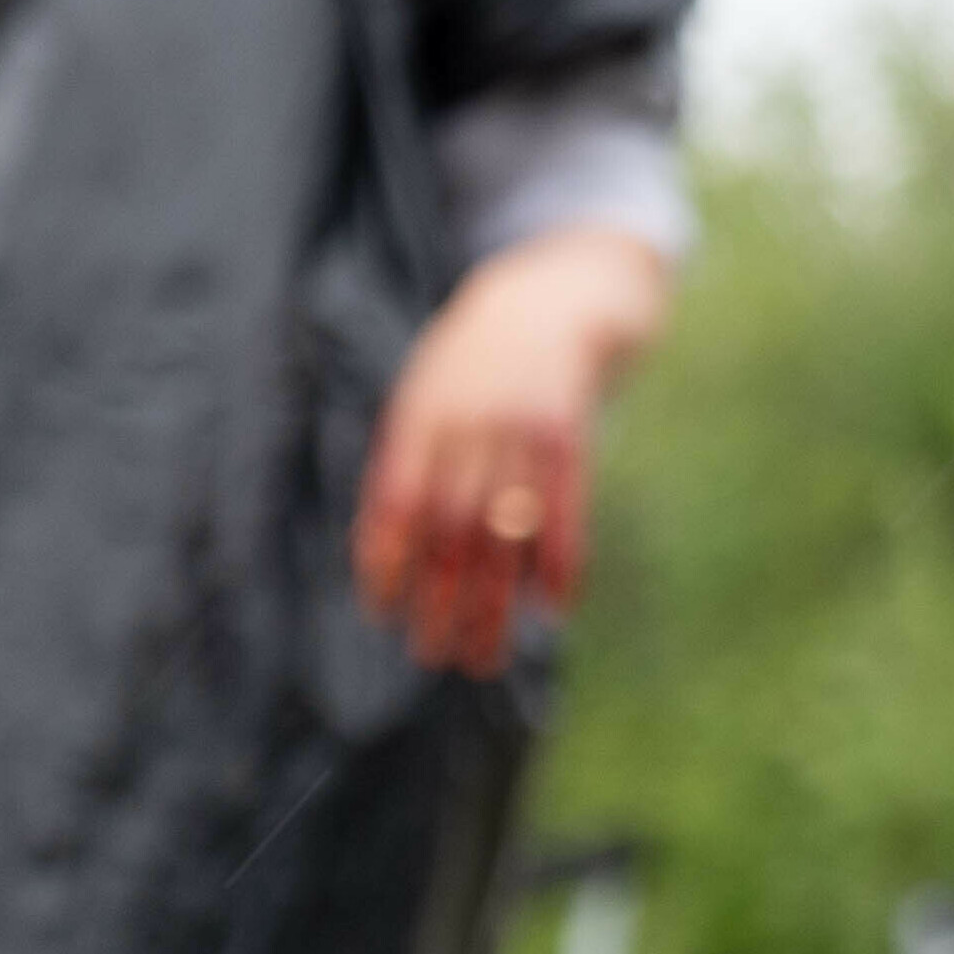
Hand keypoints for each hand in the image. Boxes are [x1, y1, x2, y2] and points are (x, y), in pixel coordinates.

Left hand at [350, 222, 673, 677]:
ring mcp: (525, 429)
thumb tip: (380, 564)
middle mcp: (473, 424)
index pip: (397, 501)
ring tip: (483, 655)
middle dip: (441, 600)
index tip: (382, 614)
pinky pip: (566, 509)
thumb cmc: (468, 367)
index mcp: (422, 416)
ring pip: (505, 530)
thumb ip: (402, 469)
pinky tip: (552, 609)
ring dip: (494, 602)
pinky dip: (560, 563)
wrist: (551, 297)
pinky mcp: (572, 436)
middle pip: (451, 528)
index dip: (388, 561)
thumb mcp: (422, 399)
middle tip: (434, 656)